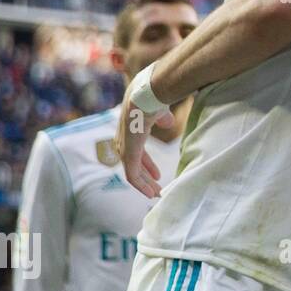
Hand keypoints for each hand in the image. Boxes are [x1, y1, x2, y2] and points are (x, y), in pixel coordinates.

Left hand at [117, 71, 173, 198]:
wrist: (145, 96)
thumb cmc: (153, 99)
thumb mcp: (159, 112)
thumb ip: (162, 119)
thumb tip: (167, 122)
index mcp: (130, 132)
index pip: (137, 153)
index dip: (148, 165)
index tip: (158, 175)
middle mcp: (123, 141)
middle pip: (134, 165)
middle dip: (146, 178)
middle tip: (155, 189)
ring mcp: (124, 148)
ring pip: (132, 173)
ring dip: (144, 184)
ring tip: (154, 194)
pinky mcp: (128, 153)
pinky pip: (132, 175)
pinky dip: (140, 185)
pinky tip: (149, 192)